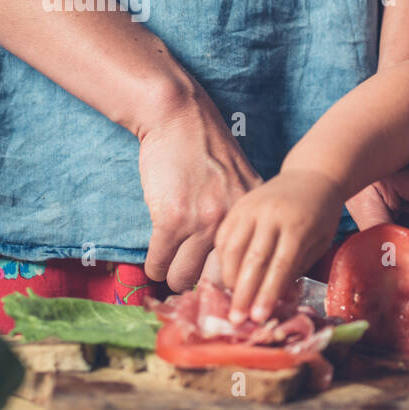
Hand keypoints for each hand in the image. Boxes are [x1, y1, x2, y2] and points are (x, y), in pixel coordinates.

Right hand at [136, 89, 261, 291]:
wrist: (180, 119)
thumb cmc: (208, 155)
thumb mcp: (243, 187)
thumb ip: (244, 222)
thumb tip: (241, 267)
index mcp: (254, 217)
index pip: (249, 269)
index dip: (233, 283)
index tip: (222, 289)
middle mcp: (233, 223)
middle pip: (217, 280)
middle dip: (202, 286)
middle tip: (193, 283)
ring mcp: (201, 222)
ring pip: (183, 277)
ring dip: (174, 277)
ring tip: (172, 270)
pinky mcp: (171, 218)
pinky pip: (158, 263)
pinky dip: (154, 266)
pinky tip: (157, 259)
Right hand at [215, 170, 344, 323]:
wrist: (312, 174)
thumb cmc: (320, 215)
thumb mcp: (319, 241)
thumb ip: (297, 267)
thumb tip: (275, 300)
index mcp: (298, 224)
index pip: (280, 265)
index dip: (267, 293)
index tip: (259, 318)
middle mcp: (272, 214)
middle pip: (253, 259)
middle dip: (243, 293)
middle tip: (237, 320)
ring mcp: (251, 207)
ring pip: (232, 248)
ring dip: (228, 278)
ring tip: (230, 302)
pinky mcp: (238, 205)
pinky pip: (224, 236)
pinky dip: (222, 260)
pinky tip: (226, 278)